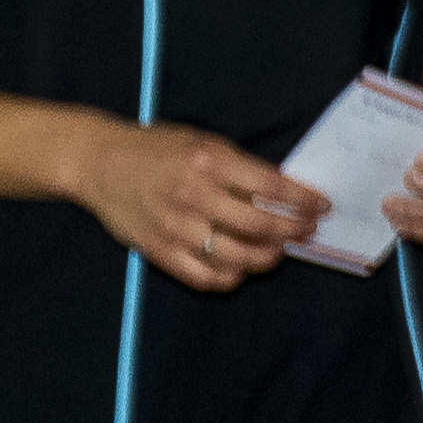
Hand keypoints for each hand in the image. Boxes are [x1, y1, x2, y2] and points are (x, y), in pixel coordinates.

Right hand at [71, 116, 323, 292]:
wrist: (100, 162)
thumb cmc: (159, 149)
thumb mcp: (204, 144)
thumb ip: (240, 167)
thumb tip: (285, 193)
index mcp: (209, 162)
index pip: (271, 186)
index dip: (303, 200)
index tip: (322, 207)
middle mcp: (193, 195)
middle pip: (260, 226)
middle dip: (294, 231)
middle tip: (307, 231)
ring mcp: (174, 226)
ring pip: (237, 257)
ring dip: (268, 258)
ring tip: (278, 251)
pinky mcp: (157, 250)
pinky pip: (203, 277)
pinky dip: (230, 278)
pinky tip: (241, 269)